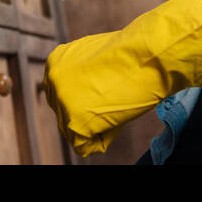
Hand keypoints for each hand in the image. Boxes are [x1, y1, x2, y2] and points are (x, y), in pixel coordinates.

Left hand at [42, 0, 201, 156]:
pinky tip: (116, 119)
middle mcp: (52, 80)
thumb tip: (81, 93)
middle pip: (63, 113)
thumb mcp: (96, 57)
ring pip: (72, 131)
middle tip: (111, 101)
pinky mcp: (74, 121)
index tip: (103, 91)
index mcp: (55, 61)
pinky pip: (84, 146)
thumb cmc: (131, 56)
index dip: (85, 98)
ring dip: (95, 125)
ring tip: (115, 106)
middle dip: (86, 113)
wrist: (148, 55)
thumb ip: (81, 74)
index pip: (60, 94)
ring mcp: (62, 101)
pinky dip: (102, 140)